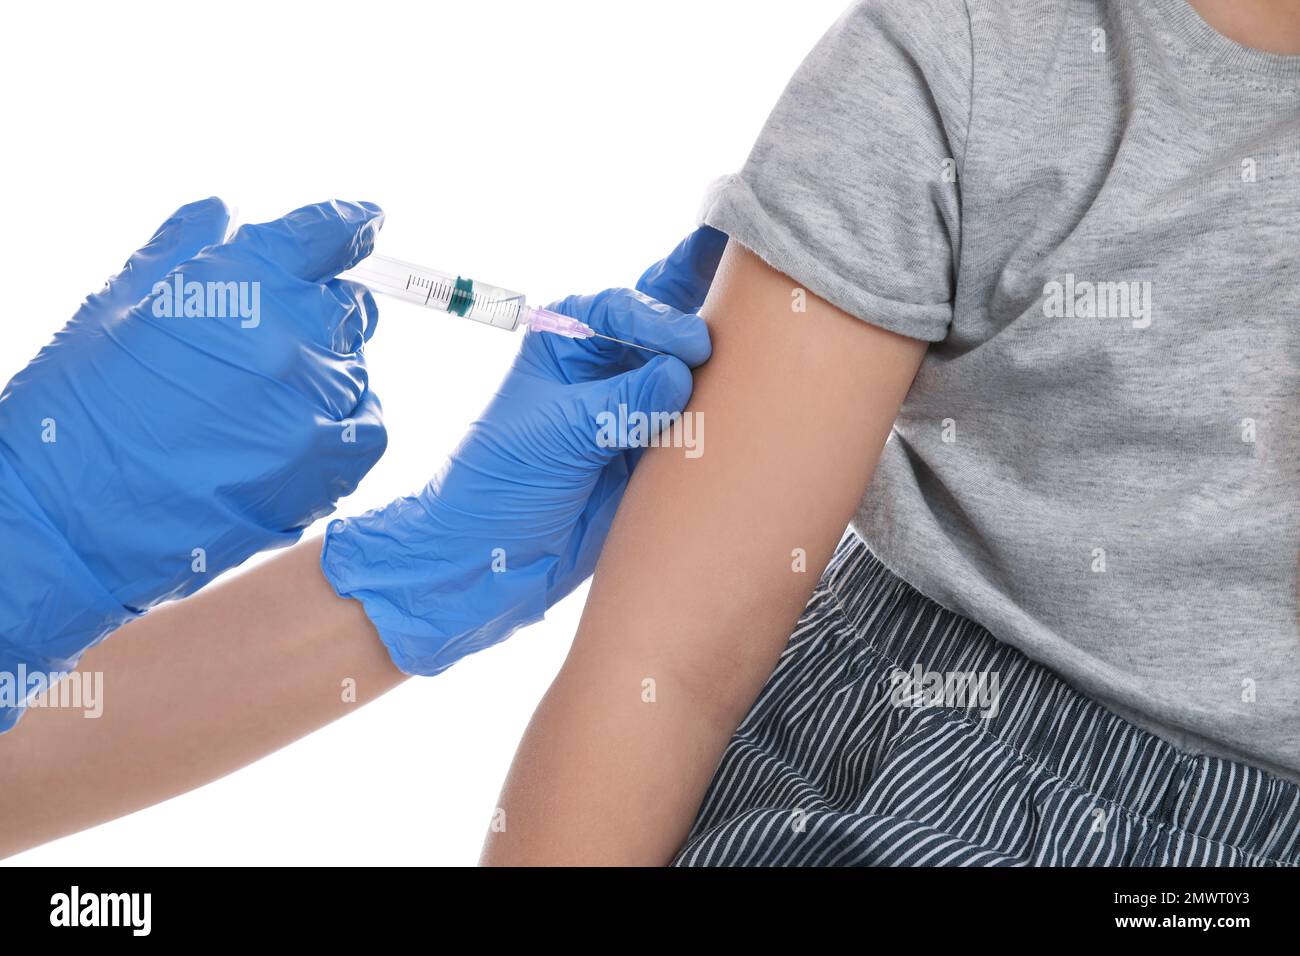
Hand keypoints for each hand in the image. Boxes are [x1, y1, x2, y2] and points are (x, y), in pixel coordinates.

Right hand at [0, 198, 386, 720]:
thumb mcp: (120, 304)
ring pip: (355, 368)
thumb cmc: (81, 407)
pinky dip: (345, 425)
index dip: (349, 225)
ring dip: (322, 376)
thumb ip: (187, 248)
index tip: (365, 222)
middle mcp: (291, 333)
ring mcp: (316, 400)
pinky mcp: (328, 463)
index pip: (326, 234)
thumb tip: (231, 215)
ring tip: (258, 408)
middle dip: (322, 314)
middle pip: (347, 306)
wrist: (71, 518)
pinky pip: (368, 426)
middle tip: (274, 345)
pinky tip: (294, 436)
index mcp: (240, 279)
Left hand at [320, 226, 725, 674]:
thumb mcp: (558, 431)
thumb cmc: (500, 480)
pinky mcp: (651, 449)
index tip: (693, 347)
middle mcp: (604, 365)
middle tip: (749, 299)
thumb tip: (683, 376)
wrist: (493, 558)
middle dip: (702, 312)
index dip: (662, 322)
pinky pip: (695, 424)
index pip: (624, 310)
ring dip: (718, 369)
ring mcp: (632, 405)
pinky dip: (717, 417)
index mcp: (566, 339)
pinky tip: (749, 408)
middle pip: (664, 325)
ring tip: (757, 360)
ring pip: (689, 374)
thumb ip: (623, 400)